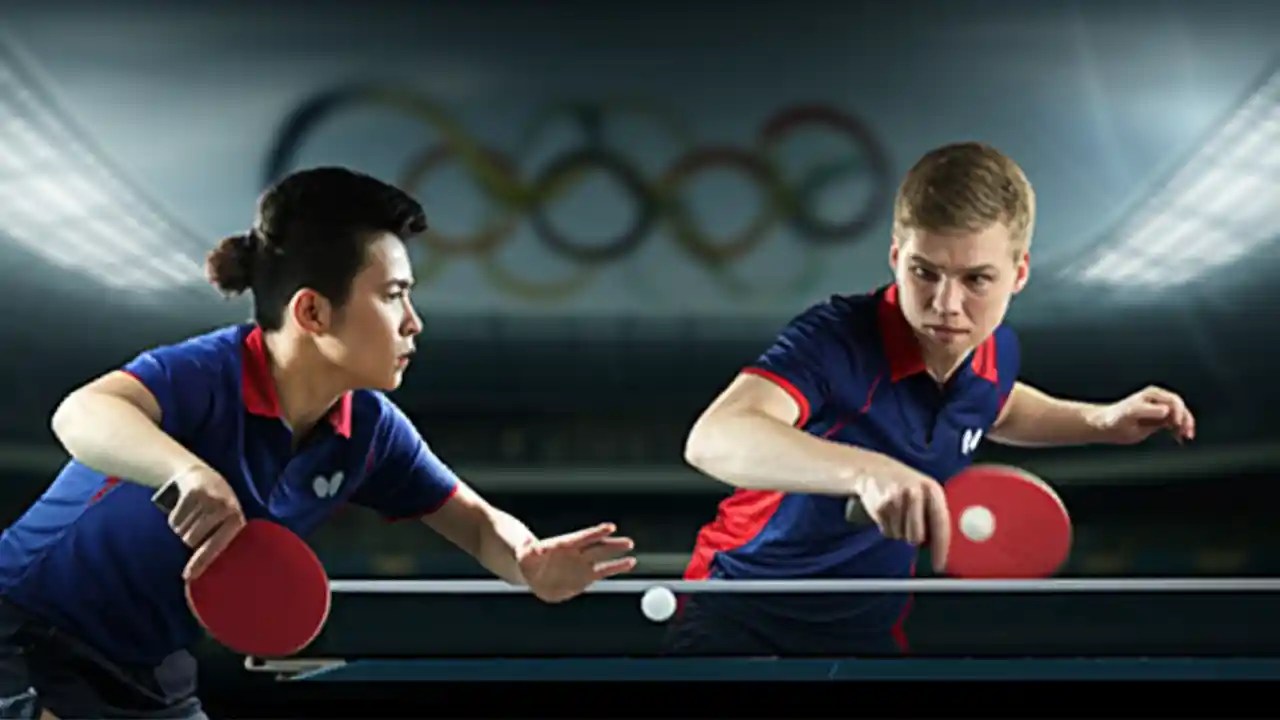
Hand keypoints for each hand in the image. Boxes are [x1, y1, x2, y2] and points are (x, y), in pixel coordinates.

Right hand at [165, 466, 245, 580]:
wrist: (201, 475)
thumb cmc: (214, 507)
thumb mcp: (223, 522)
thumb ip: (215, 543)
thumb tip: (195, 575)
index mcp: (236, 520)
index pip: (216, 547)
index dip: (201, 562)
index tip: (188, 577)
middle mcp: (226, 509)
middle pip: (191, 540)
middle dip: (188, 538)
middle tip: (195, 526)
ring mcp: (210, 499)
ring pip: (181, 530)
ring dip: (181, 527)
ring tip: (191, 515)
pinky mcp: (194, 491)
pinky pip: (174, 518)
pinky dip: (174, 518)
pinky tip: (184, 507)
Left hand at [517, 523, 636, 602]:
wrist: (533, 572)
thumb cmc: (529, 559)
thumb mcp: (525, 553)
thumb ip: (529, 551)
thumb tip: (528, 549)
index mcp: (564, 545)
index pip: (583, 537)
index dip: (596, 532)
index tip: (610, 527)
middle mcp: (577, 554)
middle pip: (597, 548)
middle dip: (612, 545)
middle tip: (628, 542)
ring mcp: (582, 565)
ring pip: (603, 561)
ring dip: (617, 560)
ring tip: (632, 558)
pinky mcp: (583, 578)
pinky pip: (601, 574)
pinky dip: (614, 570)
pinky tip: (628, 564)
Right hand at [852, 468, 950, 572]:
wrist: (874, 470)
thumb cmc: (906, 487)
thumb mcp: (925, 493)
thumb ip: (935, 516)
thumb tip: (941, 549)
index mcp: (932, 489)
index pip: (941, 524)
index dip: (941, 548)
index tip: (938, 565)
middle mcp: (915, 492)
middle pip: (917, 536)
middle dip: (914, 538)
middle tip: (910, 527)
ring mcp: (895, 499)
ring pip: (901, 536)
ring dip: (900, 531)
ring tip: (898, 514)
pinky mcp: (880, 506)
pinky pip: (887, 532)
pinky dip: (888, 528)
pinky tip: (888, 513)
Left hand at [1092, 385, 1195, 444]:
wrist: (1106, 426)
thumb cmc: (1115, 417)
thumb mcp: (1131, 413)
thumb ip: (1148, 411)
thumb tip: (1166, 410)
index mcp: (1152, 394)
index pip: (1173, 401)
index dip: (1179, 412)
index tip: (1177, 424)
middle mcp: (1158, 401)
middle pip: (1180, 408)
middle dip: (1186, 419)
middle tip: (1187, 433)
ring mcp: (1159, 411)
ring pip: (1179, 416)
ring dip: (1185, 426)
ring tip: (1184, 437)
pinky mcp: (1158, 421)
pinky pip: (1174, 424)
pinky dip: (1179, 431)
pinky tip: (1178, 439)